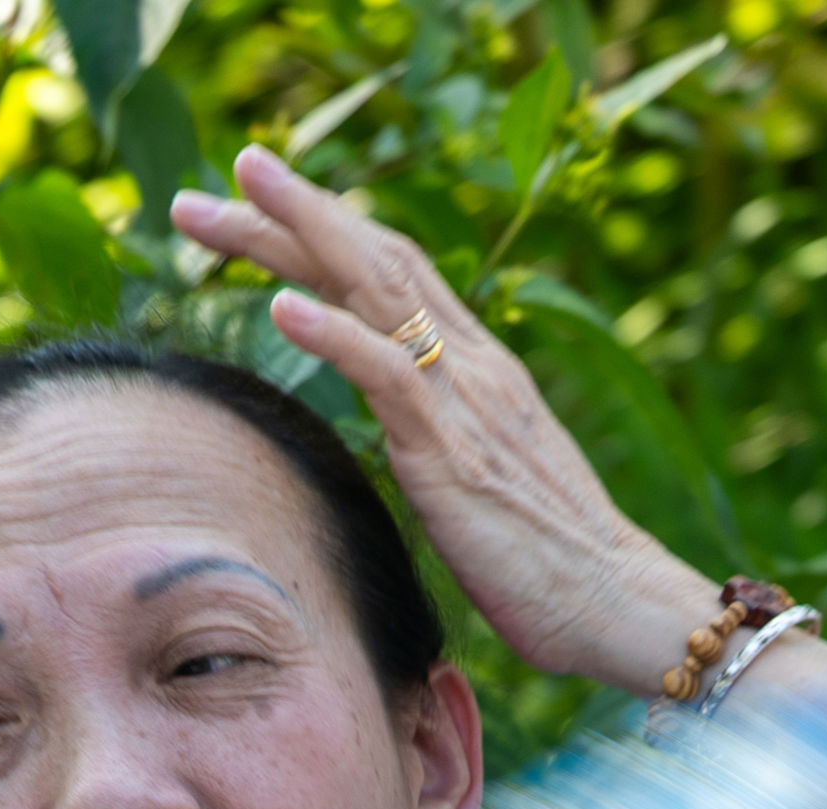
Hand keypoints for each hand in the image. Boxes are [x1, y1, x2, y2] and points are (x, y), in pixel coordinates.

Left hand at [175, 147, 711, 691]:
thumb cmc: (556, 567)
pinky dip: (334, 334)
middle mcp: (473, 367)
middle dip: (289, 212)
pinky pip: (390, 376)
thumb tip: (402, 442)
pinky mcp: (456, 454)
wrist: (619, 604)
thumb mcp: (489, 483)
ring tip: (230, 196)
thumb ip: (444, 443)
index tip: (257, 201)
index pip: (395, 271)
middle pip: (374, 257)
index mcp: (481, 371)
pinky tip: (280, 307)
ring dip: (296, 235)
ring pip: (376, 289)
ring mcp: (466, 403)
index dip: (326, 227)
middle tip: (206, 186)